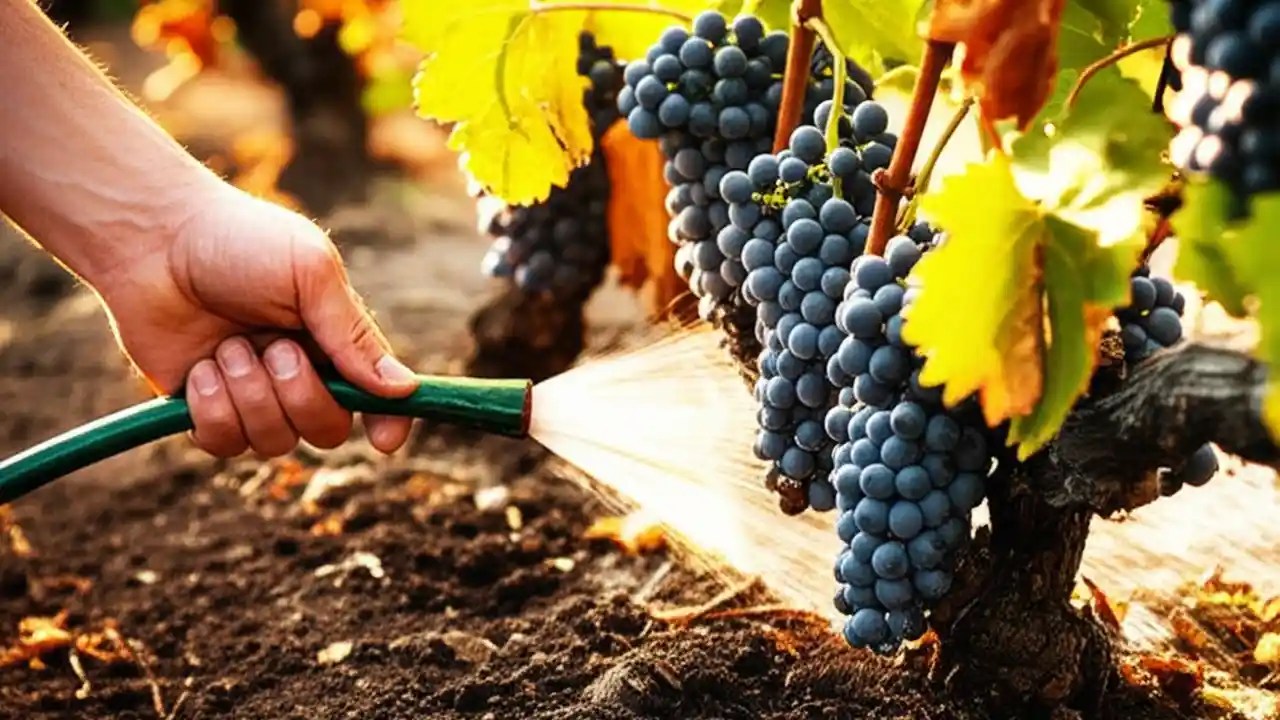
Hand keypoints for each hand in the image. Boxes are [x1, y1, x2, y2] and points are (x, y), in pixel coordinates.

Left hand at [94, 183, 418, 457]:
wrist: (153, 239)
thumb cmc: (239, 241)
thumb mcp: (310, 274)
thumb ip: (354, 335)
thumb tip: (402, 390)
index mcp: (336, 341)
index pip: (378, 398)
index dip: (388, 423)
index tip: (384, 442)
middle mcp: (300, 375)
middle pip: (327, 430)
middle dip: (299, 395)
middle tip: (274, 347)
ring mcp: (253, 396)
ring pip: (274, 443)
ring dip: (249, 394)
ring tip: (227, 347)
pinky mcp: (204, 410)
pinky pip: (225, 443)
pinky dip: (212, 408)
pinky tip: (200, 368)